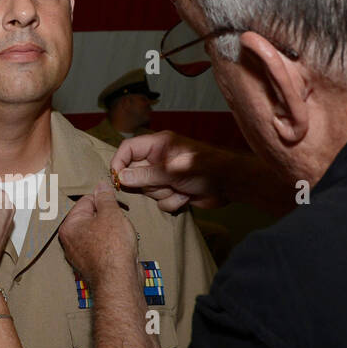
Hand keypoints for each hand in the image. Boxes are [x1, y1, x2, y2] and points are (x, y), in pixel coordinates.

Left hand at [57, 181, 137, 285]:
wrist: (120, 281)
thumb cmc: (113, 248)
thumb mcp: (111, 213)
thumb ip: (105, 197)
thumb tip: (101, 186)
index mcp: (69, 225)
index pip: (86, 201)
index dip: (104, 201)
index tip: (115, 206)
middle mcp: (70, 240)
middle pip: (92, 217)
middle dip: (108, 217)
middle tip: (119, 222)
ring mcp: (80, 254)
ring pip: (99, 232)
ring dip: (112, 231)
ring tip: (121, 236)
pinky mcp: (93, 265)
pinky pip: (103, 247)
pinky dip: (113, 245)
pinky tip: (121, 248)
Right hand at [110, 131, 231, 211]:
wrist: (229, 184)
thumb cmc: (204, 168)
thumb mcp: (172, 170)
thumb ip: (145, 175)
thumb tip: (121, 178)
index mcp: (157, 145)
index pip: (128, 149)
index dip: (119, 162)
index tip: (117, 179)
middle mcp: (158, 159)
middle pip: (135, 174)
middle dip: (150, 185)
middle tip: (165, 183)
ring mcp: (165, 176)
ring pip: (148, 191)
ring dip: (164, 194)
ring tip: (180, 189)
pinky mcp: (172, 190)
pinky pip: (160, 202)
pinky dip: (173, 202)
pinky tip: (186, 197)